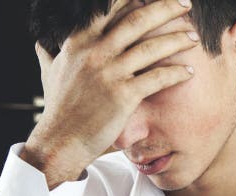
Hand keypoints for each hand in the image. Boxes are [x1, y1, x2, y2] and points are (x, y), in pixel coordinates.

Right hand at [22, 0, 198, 188]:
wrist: (61, 141)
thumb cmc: (59, 109)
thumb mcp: (50, 74)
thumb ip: (50, 54)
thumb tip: (42, 44)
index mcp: (79, 42)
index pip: (111, 9)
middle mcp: (94, 52)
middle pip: (137, 20)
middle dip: (165, 8)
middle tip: (185, 4)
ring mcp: (109, 73)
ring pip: (151, 48)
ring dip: (177, 39)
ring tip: (193, 37)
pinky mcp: (123, 96)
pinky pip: (157, 78)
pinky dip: (176, 73)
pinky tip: (190, 71)